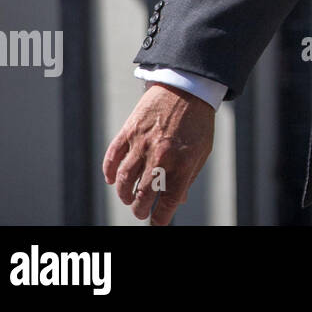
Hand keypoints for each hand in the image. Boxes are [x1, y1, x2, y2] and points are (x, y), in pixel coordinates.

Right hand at [102, 82, 214, 224]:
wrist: (188, 87)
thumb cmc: (198, 122)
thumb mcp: (201, 151)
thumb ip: (189, 176)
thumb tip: (180, 200)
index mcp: (183, 164)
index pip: (168, 202)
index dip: (160, 218)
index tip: (156, 224)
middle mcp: (161, 157)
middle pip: (143, 195)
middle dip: (139, 209)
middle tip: (140, 212)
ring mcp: (142, 144)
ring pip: (123, 180)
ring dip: (124, 194)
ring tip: (128, 198)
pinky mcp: (129, 131)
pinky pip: (112, 158)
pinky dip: (109, 172)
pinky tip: (112, 180)